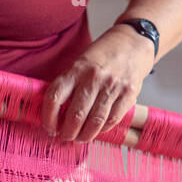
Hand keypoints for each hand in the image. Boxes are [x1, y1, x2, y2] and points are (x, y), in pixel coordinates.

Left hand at [42, 26, 153, 141]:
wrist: (133, 43)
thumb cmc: (102, 56)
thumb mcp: (79, 63)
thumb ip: (69, 85)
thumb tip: (56, 114)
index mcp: (76, 69)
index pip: (55, 97)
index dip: (48, 117)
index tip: (49, 127)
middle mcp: (93, 78)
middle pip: (75, 115)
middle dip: (68, 132)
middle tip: (65, 137)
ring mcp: (112, 86)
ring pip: (95, 121)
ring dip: (85, 135)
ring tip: (80, 138)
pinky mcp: (128, 94)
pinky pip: (112, 119)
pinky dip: (102, 129)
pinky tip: (97, 130)